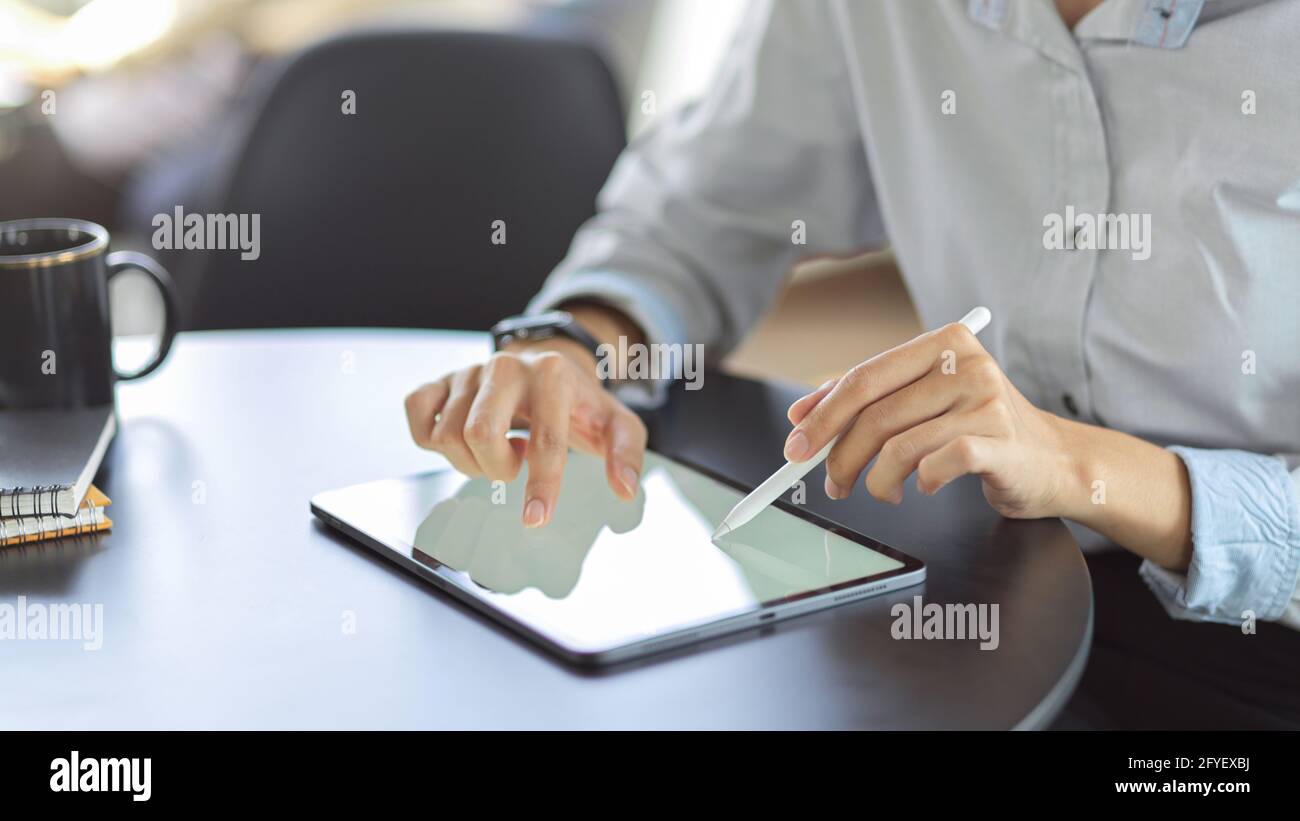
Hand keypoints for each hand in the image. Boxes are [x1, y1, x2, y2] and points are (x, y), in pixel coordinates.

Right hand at [404, 335, 646, 528]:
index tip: (536, 520)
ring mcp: (468, 371)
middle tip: (514, 467)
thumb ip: (627, 454)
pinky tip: (465, 441)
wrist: (548, 367)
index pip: (544, 439)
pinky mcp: (440, 380)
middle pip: (479, 434)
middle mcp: (506, 366)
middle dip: (496, 469)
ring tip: (499, 449)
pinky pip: (417, 416)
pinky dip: (433, 441)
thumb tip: (624, 489)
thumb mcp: (616, 424)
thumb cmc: (580, 404)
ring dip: (471, 461)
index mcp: (551, 373)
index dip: (540, 485)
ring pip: (447, 435)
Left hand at [785, 322, 1074, 518]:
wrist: (1054, 461)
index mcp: (943, 343)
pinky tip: (926, 486)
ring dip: (879, 481)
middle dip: (840, 455)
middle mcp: (966, 363)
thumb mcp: (925, 403)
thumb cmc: (981, 430)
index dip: (822, 416)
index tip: (795, 446)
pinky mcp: (1000, 442)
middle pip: (875, 414)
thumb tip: (802, 413)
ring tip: (884, 491)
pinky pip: (935, 466)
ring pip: (899, 447)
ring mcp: (986, 401)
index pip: (864, 377)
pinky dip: (921, 483)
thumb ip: (870, 401)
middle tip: (831, 483)